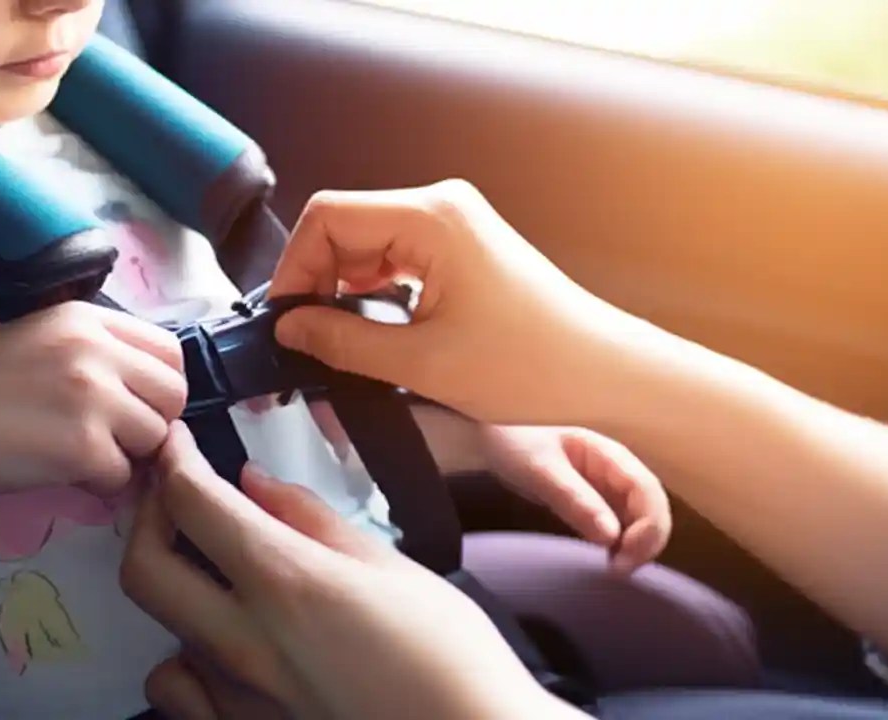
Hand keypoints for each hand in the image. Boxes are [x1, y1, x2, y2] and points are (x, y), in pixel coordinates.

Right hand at [0, 301, 186, 501]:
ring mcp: (92, 398)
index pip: (171, 350)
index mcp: (85, 318)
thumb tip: (148, 384)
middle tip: (110, 437)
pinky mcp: (83, 448)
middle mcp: (95, 350)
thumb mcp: (36, 341)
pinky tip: (61, 473)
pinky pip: (123, 475)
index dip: (158, 385)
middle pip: (173, 394)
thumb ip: (93, 350)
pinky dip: (99, 484)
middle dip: (150, 422)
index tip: (131, 405)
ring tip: (79, 454)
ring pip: (156, 437)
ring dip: (126, 455)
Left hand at [121, 423, 581, 719]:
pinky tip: (226, 649)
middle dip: (149, 517)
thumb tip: (256, 484)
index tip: (177, 443)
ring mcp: (235, 699)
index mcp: (286, 583)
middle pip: (143, 568)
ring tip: (226, 579)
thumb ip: (312, 521)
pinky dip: (188, 659)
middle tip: (178, 496)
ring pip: (165, 629)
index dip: (174, 460)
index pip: (192, 504)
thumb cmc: (451, 658)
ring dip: (183, 589)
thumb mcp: (391, 568)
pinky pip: (179, 690)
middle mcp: (245, 644)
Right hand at [269, 180, 628, 424]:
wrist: (601, 372)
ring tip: (335, 341)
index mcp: (432, 219)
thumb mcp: (420, 363)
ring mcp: (455, 225)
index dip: (294, 267)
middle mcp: (443, 208)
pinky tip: (369, 330)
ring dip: (343, 289)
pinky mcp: (462, 248)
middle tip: (304, 338)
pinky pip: (396, 257)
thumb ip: (342, 341)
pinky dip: (372, 291)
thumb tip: (290, 327)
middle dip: (316, 280)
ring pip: (367, 244)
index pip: (328, 216)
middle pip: (345, 227)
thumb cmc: (533, 364)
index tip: (285, 317)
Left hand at [478, 425, 670, 574]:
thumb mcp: (540, 469)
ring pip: (640, 519)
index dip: (649, 525)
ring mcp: (607, 487)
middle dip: (647, 542)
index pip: (648, 490)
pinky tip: (606, 560)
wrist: (491, 435)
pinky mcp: (595, 502)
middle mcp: (617, 471)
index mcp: (610, 455)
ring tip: (614, 570)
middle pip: (652, 508)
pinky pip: (620, 525)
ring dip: (636, 546)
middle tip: (619, 571)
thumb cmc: (514, 440)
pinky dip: (620, 545)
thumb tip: (611, 537)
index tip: (625, 555)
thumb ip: (574, 499)